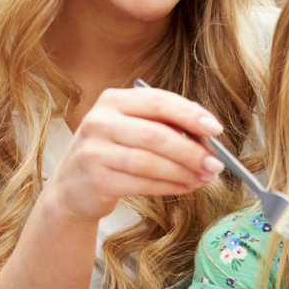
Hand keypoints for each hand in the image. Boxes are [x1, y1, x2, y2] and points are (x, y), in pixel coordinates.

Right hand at [46, 87, 226, 222]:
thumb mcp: (132, 129)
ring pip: (151, 161)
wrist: (73, 188)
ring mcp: (95, 151)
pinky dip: (171, 186)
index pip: (158, 101)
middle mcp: (100, 121)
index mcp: (113, 100)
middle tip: (216, 164)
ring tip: (205, 177)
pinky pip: (143, 183)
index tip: (216, 129)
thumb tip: (209, 137)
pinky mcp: (97, 180)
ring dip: (184, 171)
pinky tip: (187, 187)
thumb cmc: (113, 154)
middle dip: (192, 151)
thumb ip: (165, 126)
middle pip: (156, 134)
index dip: (190, 114)